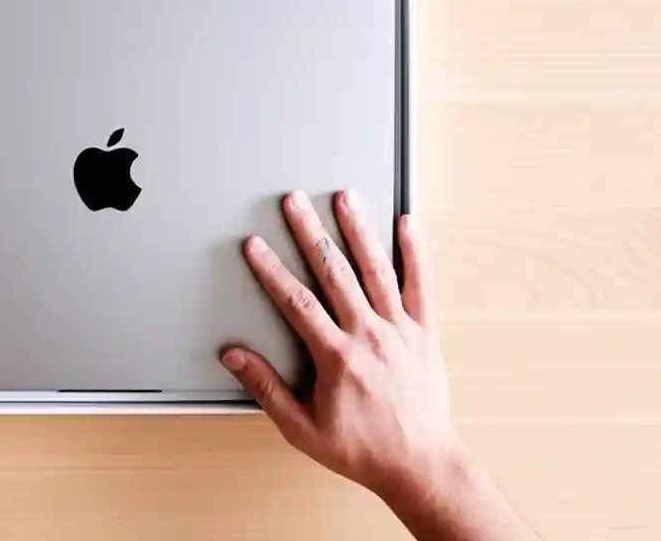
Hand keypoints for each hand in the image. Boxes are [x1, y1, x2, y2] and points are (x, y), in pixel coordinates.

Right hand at [221, 189, 459, 496]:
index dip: (272, 270)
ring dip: (358, 230)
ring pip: (376, 269)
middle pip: (334, 272)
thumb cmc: (363, 450)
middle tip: (294, 201)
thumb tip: (235, 358)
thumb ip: (266, 388)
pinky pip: (421, 284)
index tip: (255, 246)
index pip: (296, 302)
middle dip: (310, 232)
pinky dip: (416, 252)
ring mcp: (401, 330)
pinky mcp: (425, 333)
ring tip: (345, 197)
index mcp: (337, 358)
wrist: (420, 464)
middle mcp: (370, 336)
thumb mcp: (301, 427)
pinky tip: (408, 225)